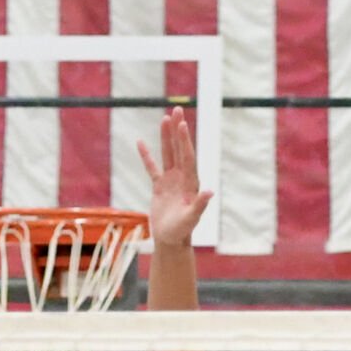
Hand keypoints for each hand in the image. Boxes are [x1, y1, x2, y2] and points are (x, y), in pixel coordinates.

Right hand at [138, 106, 212, 247]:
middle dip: (177, 130)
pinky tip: (141, 142)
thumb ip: (199, 205)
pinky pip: (151, 167)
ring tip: (164, 118)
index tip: (182, 124)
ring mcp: (170, 180)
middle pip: (179, 149)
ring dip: (166, 136)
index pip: (187, 156)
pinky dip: (146, 155)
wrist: (171, 239)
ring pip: (168, 153)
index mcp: (190, 182)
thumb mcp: (191, 219)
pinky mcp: (159, 186)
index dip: (184, 141)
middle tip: (176, 110)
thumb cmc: (182, 231)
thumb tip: (209, 192)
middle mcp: (182, 177)